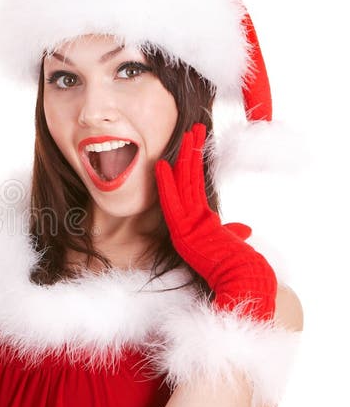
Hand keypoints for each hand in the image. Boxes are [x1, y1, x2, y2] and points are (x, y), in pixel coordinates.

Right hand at [155, 123, 276, 319]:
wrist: (239, 278)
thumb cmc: (237, 264)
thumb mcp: (234, 243)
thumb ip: (232, 232)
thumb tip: (242, 229)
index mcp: (197, 223)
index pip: (192, 187)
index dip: (192, 164)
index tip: (193, 143)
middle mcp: (186, 222)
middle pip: (187, 179)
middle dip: (191, 153)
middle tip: (195, 128)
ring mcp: (184, 225)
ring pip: (183, 184)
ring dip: (186, 158)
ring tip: (190, 134)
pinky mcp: (183, 231)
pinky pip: (172, 202)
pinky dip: (167, 184)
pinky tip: (163, 166)